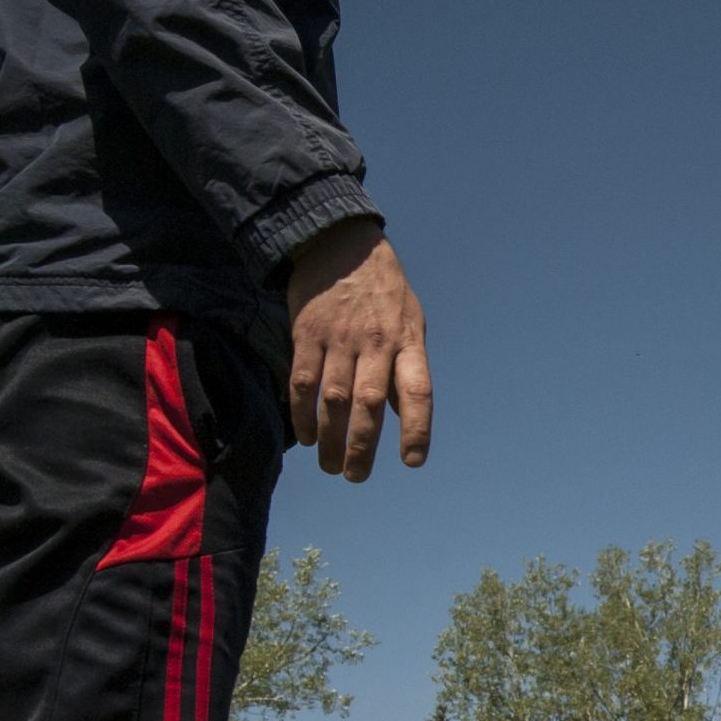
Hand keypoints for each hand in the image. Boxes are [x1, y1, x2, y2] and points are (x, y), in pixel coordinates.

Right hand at [286, 218, 430, 480]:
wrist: (339, 243)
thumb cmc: (383, 293)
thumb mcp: (411, 322)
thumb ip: (406, 368)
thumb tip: (401, 417)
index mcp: (408, 341)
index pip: (418, 392)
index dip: (417, 429)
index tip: (412, 461)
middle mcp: (375, 342)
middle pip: (368, 403)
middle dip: (362, 446)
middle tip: (356, 477)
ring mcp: (338, 338)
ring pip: (332, 398)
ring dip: (330, 438)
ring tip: (331, 465)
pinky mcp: (305, 334)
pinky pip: (302, 381)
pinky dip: (302, 413)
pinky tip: (305, 436)